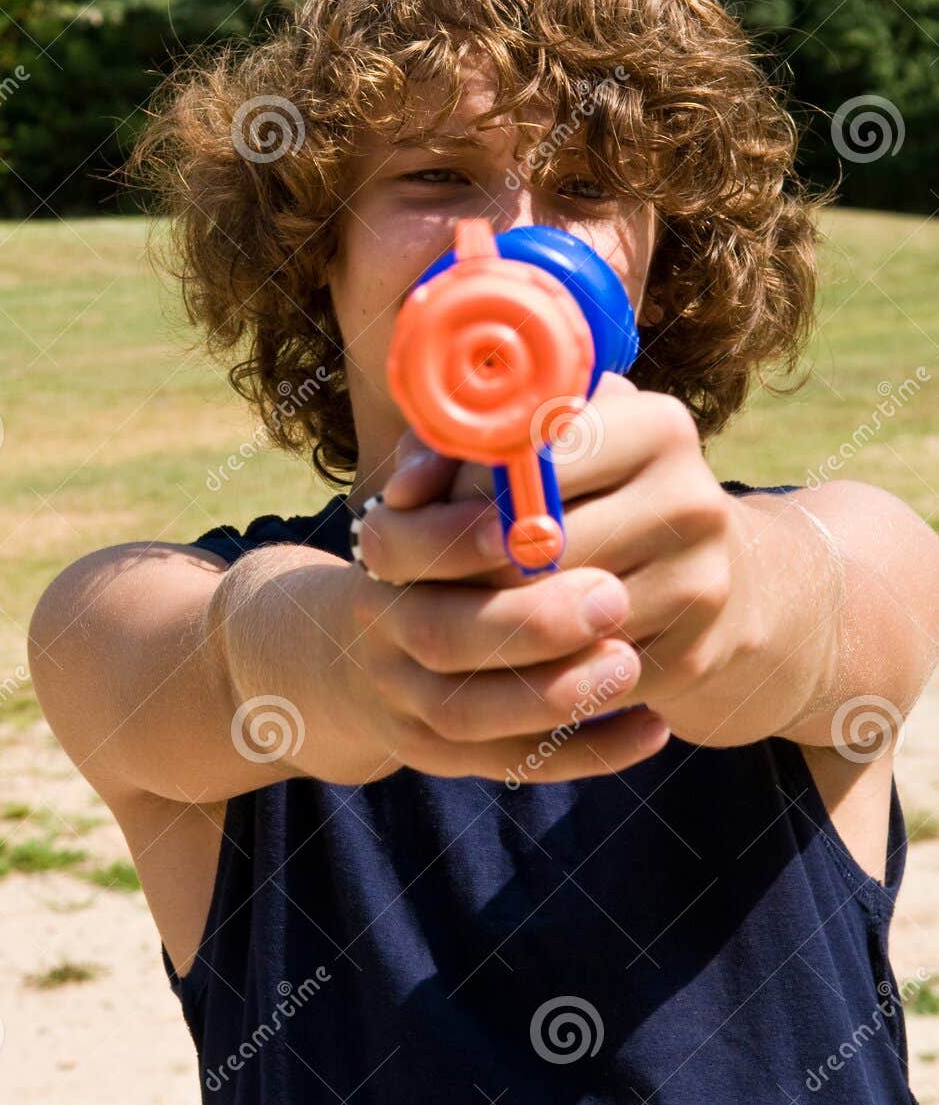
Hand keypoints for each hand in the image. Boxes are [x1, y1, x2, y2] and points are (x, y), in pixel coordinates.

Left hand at [358, 377, 754, 736]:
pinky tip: (489, 665)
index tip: (404, 513)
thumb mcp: (557, 448)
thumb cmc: (600, 498)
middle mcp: (691, 501)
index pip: (533, 458)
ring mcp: (698, 584)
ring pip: (552, 622)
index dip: (457, 491)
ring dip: (481, 629)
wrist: (710, 577)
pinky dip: (527, 675)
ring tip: (433, 623)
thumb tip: (405, 486)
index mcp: (658, 428)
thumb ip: (476, 445)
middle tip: (396, 585)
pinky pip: (580, 677)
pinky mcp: (691, 655)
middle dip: (455, 570)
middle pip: (537, 548)